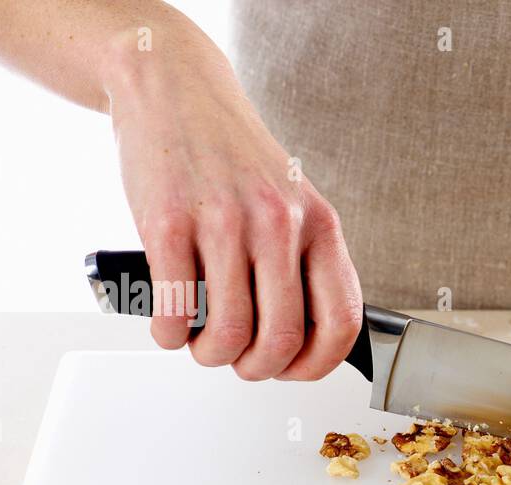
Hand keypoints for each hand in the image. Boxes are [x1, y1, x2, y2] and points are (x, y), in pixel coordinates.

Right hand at [109, 37, 361, 379]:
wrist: (172, 88)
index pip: (342, 321)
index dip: (317, 364)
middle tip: (237, 360)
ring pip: (229, 332)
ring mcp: (224, 222)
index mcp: (320, 225)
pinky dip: (169, 333)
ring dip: (211, 355)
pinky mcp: (167, 222)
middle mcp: (279, 223)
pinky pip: (175, 309)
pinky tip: (169, 324)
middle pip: (281, 338)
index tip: (292, 370)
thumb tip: (302, 340)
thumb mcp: (291, 202)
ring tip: (201, 343)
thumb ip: (302, 261)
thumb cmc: (229, 156)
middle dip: (256, 368)